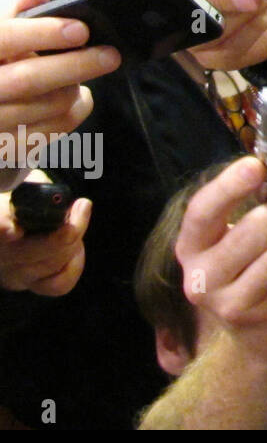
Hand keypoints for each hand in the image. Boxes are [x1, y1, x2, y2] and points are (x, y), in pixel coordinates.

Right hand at [0, 178, 92, 295]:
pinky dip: (74, 264)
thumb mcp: (26, 179)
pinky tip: (74, 247)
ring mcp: (10, 271)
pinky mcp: (27, 283)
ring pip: (51, 265)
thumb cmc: (21, 193)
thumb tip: (48, 158)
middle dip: (68, 228)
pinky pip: (58, 284)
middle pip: (35, 251)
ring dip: (73, 241)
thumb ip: (34, 176)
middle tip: (82, 206)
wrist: (18, 215)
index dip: (1, 226)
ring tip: (75, 221)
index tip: (12, 230)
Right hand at [1, 0, 119, 150]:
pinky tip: (77, 100)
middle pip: (28, 80)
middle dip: (75, 66)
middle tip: (111, 55)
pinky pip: (54, 131)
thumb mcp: (1, 46)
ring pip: (47, 106)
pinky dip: (75, 113)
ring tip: (82, 77)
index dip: (40, 33)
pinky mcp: (4, 150)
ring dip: (75, 90)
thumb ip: (16, 19)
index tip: (80, 30)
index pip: (2, 39)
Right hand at [174, 157, 266, 367]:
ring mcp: (221, 298)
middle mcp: (199, 272)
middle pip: (245, 230)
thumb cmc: (263, 272)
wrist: (263, 337)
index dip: (227, 187)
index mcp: (194, 243)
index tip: (257, 164)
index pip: (201, 211)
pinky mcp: (246, 312)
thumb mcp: (265, 237)